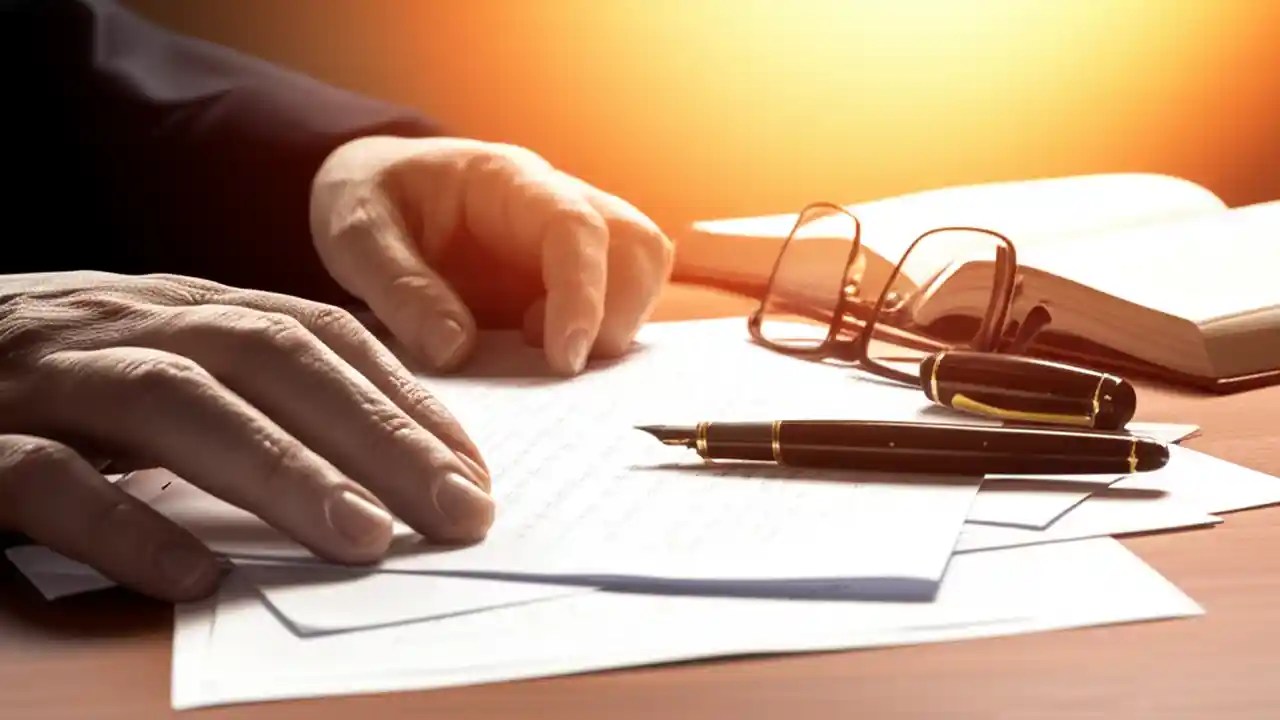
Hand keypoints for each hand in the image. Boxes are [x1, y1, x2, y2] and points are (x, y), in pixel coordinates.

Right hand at [0, 272, 492, 601]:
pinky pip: (42, 477)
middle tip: (462, 512)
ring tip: (367, 541)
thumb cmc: (41, 377)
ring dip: (282, 470)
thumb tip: (373, 455)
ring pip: (175, 403)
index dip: (401, 397)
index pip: (313, 334)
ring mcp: (40, 377)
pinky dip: (124, 524)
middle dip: (379, 436)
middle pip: (270, 360)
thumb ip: (241, 391)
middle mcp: (120, 325)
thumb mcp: (150, 362)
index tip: (472, 467)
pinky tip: (195, 579)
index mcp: (175, 308)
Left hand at [309, 137, 674, 375]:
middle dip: (617, 314)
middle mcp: (557, 203)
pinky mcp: (571, 277)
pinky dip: (600, 336)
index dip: (583, 293)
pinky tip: (543, 355)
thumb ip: (399, 288)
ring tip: (543, 353)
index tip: (562, 358)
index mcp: (508, 181)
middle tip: (555, 361)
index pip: (578, 226)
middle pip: (638, 246)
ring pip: (642, 272)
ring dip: (616, 325)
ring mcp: (571, 241)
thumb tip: (455, 350)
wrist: (376, 190)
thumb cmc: (369, 200)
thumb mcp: (356, 235)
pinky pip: (618, 302)